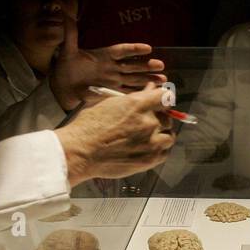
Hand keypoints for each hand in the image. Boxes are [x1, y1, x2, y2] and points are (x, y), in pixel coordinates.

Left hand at [49, 15, 165, 110]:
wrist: (61, 87)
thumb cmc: (65, 67)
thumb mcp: (67, 50)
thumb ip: (70, 33)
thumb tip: (66, 13)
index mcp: (104, 56)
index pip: (121, 51)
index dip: (134, 49)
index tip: (147, 48)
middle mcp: (111, 67)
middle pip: (132, 66)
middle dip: (146, 66)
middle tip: (160, 65)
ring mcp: (112, 80)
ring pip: (133, 79)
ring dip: (147, 79)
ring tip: (163, 79)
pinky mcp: (110, 92)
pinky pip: (127, 92)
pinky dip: (138, 92)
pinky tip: (150, 92)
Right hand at [56, 84, 175, 184]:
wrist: (80, 152)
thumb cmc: (88, 127)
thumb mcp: (108, 103)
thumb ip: (133, 98)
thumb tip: (148, 90)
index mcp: (138, 104)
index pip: (165, 96)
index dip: (163, 99)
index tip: (160, 103)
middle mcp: (148, 122)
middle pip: (167, 118)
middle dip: (160, 118)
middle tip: (149, 122)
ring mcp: (151, 142)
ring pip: (169, 137)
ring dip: (162, 135)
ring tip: (149, 138)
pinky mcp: (149, 159)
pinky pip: (164, 153)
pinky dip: (159, 151)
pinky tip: (148, 149)